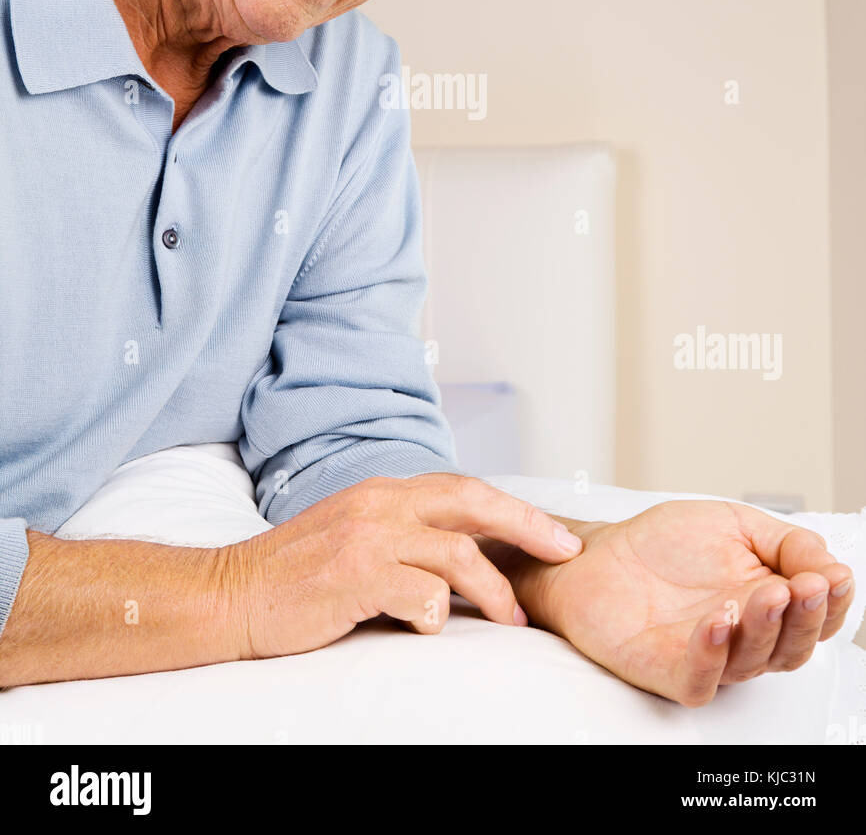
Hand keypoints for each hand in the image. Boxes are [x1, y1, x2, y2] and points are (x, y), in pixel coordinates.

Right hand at [223, 473, 581, 659]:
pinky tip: (431, 628)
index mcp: (384, 491)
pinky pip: (421, 594)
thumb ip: (404, 535)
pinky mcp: (354, 576)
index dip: (514, 510)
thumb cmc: (295, 575)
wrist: (231, 595)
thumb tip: (465, 556)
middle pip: (474, 503)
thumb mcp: (356, 535)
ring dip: (494, 590)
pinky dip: (438, 614)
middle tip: (566, 552)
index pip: (465, 489)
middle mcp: (381, 503)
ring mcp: (368, 537)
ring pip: (457, 552)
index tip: (554, 533)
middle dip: (529, 526)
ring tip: (512, 621)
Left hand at [537, 500, 854, 705]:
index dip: (830, 603)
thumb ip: (788, 543)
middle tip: (803, 587)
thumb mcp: (735, 525)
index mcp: (766, 603)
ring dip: (764, 628)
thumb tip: (831, 566)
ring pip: (753, 662)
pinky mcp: (669, 670)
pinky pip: (699, 679)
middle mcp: (744, 637)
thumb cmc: (665, 544)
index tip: (830, 577)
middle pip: (792, 647)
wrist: (598, 553)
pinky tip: (718, 620)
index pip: (814, 618)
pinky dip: (712, 653)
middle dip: (803, 617)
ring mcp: (708, 656)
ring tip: (764, 593)